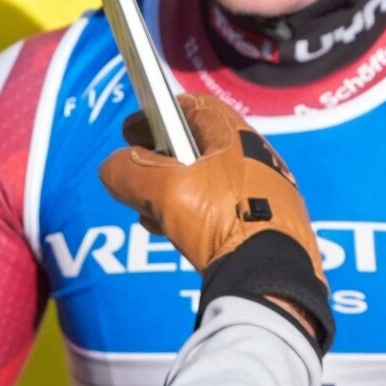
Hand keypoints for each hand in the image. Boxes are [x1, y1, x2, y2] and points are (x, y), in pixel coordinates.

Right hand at [97, 92, 331, 352]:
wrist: (272, 278)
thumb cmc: (222, 219)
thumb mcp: (163, 190)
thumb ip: (129, 172)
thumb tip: (112, 169)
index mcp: (237, 135)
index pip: (192, 107)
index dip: (156, 115)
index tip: (130, 134)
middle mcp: (257, 157)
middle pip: (197, 147)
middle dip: (160, 163)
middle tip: (136, 180)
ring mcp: (266, 194)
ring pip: (207, 183)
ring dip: (173, 194)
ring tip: (152, 215)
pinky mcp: (268, 227)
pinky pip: (222, 212)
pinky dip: (195, 217)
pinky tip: (179, 236)